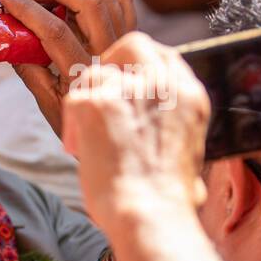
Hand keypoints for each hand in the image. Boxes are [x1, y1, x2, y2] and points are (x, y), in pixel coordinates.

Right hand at [0, 0, 136, 136]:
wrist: (127, 151)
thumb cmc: (82, 131)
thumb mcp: (49, 107)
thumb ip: (30, 71)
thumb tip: (7, 38)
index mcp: (86, 75)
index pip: (55, 30)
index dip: (28, 9)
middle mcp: (112, 55)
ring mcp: (128, 46)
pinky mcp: (136, 39)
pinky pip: (121, 0)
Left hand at [61, 32, 208, 229]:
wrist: (150, 215)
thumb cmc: (168, 199)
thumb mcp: (190, 153)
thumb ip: (174, 130)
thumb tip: (159, 136)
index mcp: (190, 95)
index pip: (165, 56)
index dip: (142, 67)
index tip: (129, 86)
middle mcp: (163, 85)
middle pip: (134, 44)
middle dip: (114, 62)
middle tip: (101, 90)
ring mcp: (127, 90)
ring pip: (96, 70)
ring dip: (87, 97)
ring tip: (85, 131)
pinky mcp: (95, 103)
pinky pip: (74, 97)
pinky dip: (71, 122)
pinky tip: (77, 147)